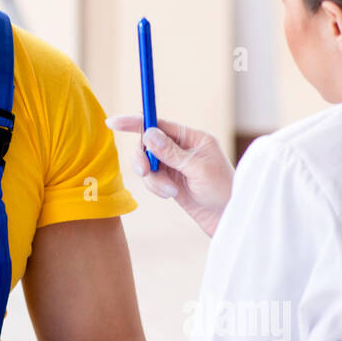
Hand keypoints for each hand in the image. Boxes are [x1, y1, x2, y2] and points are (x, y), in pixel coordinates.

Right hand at [104, 114, 233, 237]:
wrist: (228, 218)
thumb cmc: (222, 192)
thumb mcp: (198, 170)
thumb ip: (171, 152)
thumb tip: (148, 133)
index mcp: (192, 137)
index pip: (158, 124)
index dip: (135, 122)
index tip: (113, 122)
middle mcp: (181, 147)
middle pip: (147, 144)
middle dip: (143, 159)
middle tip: (145, 172)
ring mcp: (174, 164)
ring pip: (146, 164)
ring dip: (153, 180)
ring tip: (170, 192)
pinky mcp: (169, 180)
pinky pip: (150, 179)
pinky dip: (155, 188)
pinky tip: (171, 196)